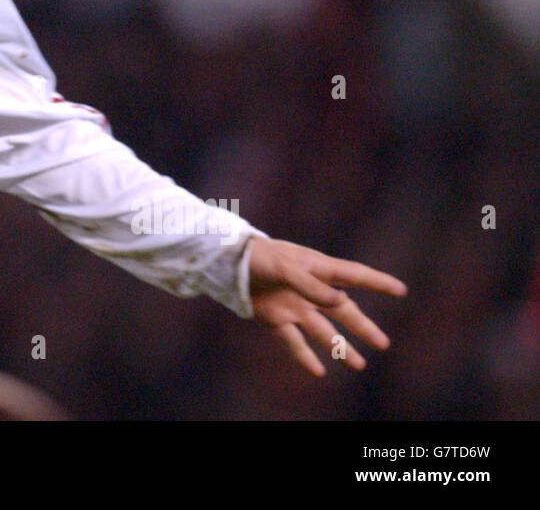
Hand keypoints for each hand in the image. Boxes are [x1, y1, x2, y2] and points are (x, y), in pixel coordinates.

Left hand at [246, 237, 406, 376]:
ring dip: (341, 348)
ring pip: (323, 331)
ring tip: (359, 365)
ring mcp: (293, 306)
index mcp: (317, 269)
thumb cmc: (257, 256)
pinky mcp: (274, 319)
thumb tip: (341, 303)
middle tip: (383, 344)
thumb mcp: (285, 267)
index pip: (354, 275)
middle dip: (363, 327)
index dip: (377, 282)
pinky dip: (305, 357)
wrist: (225, 262)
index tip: (401, 290)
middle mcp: (309, 290)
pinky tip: (318, 371)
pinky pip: (293, 341)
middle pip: (343, 312)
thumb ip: (311, 285)